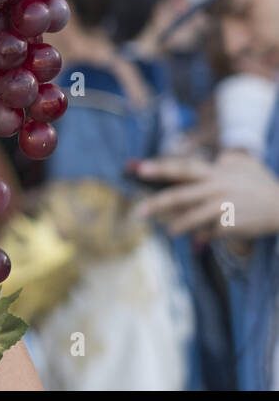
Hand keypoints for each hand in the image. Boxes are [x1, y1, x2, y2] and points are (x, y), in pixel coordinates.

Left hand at [131, 150, 278, 239]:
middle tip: (137, 212)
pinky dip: (203, 237)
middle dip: (156, 204)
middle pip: (179, 196)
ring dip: (177, 226)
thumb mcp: (248, 165)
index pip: (183, 169)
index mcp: (216, 174)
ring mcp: (223, 208)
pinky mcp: (230, 225)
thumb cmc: (264, 185)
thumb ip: (230, 160)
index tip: (139, 169)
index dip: (161, 168)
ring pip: (191, 218)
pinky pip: (209, 233)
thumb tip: (218, 158)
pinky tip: (201, 241)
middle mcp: (216, 189)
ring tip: (169, 231)